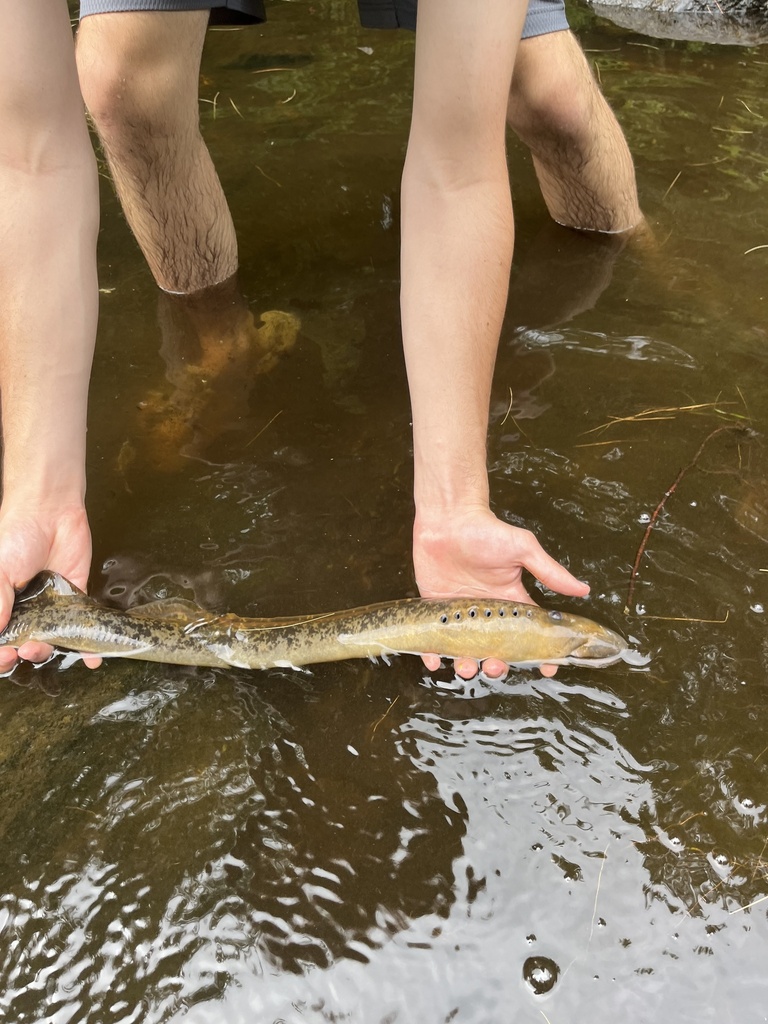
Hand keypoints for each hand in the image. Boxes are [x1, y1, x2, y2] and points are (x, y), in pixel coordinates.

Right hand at [0, 503, 100, 671]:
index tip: (5, 655)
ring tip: (44, 647)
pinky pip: (82, 626)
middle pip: (25, 642)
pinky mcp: (77, 598)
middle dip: (23, 653)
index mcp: (3, 604)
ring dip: (50, 650)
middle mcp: (26, 609)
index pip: (1, 637)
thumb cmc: (15, 536)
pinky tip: (91, 659)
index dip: (1, 652)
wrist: (49, 511)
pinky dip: (88, 645)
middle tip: (25, 649)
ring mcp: (52, 606)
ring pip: (53, 638)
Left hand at [413, 506, 589, 679]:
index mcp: (511, 601)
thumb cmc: (486, 531)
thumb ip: (549, 572)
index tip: (547, 667)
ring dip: (467, 666)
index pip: (528, 635)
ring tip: (467, 666)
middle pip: (496, 651)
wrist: (448, 518)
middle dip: (498, 666)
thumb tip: (583, 589)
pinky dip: (432, 654)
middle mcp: (487, 613)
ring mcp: (461, 614)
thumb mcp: (523, 549)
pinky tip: (433, 660)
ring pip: (466, 651)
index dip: (538, 654)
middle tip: (495, 665)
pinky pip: (434, 639)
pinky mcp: (436, 610)